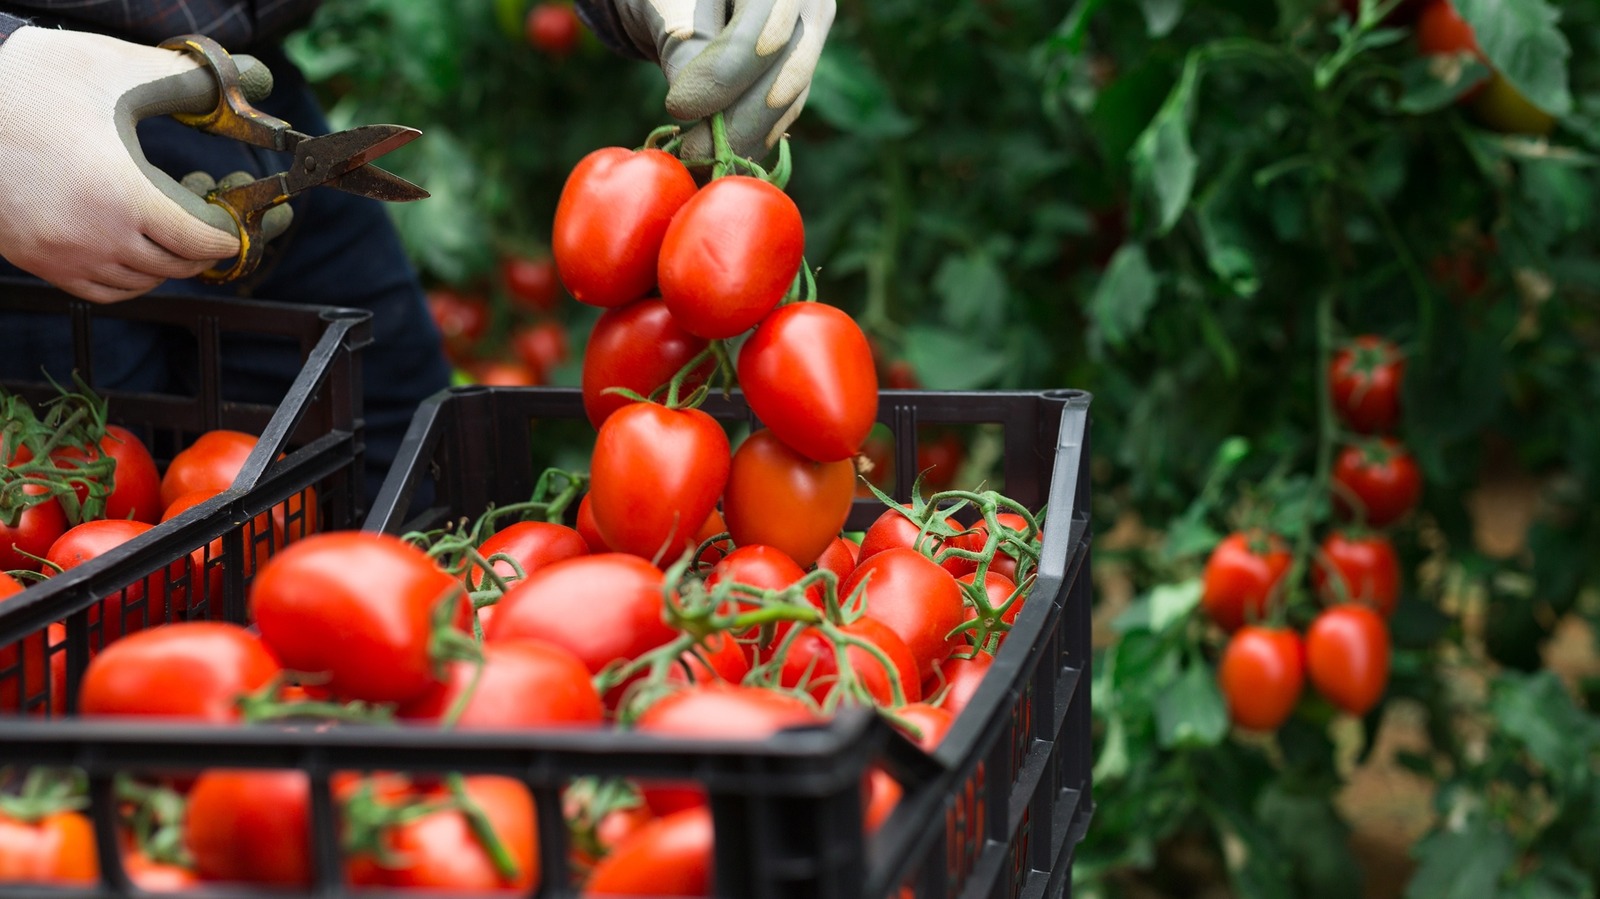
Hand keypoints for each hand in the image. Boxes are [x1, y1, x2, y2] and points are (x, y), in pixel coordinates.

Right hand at [0, 28, 287, 301]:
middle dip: (197, 242)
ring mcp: (64, 255)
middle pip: (175, 265)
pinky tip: (130, 243)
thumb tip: (246, 82)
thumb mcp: (115, 69)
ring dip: (165, 260)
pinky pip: (102, 291)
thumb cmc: (31, 83)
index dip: (224, 232)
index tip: (230, 216)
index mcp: (123, 197)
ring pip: (141, 282)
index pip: (199, 241)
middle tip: (200, 209)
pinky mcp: (38, 261)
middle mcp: (96, 238)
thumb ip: (185, 82)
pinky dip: (128, 277)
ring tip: (164, 221)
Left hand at [610, 0, 835, 159]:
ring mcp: (811, 33)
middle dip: (741, 120)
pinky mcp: (802, 66)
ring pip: (791, 96)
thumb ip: (687, 45)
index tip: (678, 107)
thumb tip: (702, 109)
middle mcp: (806, 0)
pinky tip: (725, 159)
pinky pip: (786, 109)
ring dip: (748, 137)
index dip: (724, 75)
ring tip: (703, 163)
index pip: (761, 33)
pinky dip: (755, 137)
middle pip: (786, 70)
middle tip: (694, 153)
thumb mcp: (668, 6)